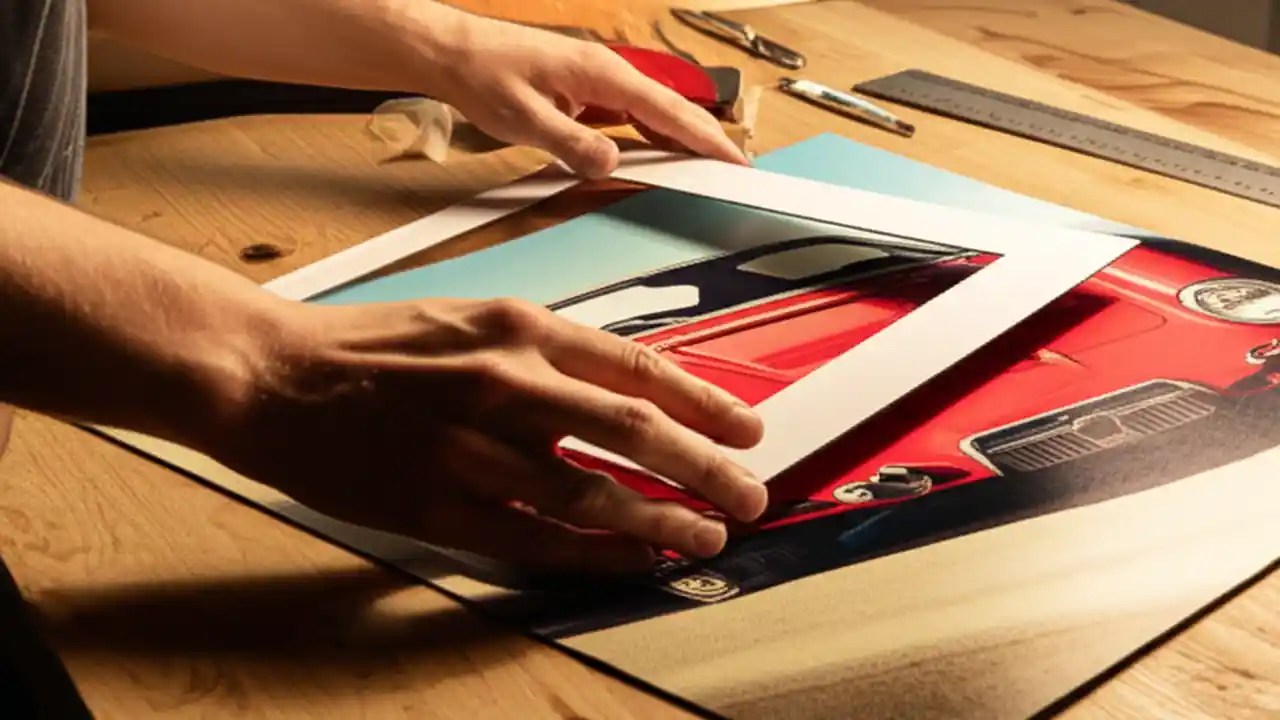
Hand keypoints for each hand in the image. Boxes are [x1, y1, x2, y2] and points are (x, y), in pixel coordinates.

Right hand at [213, 297, 767, 574]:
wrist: (271, 374)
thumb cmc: (371, 344)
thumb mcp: (468, 320)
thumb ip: (545, 351)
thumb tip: (623, 390)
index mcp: (517, 327)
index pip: (636, 367)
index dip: (702, 403)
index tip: (747, 429)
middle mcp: (505, 383)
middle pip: (632, 432)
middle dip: (705, 466)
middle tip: (750, 494)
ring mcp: (472, 450)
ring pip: (593, 494)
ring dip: (660, 518)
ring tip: (705, 535)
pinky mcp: (438, 507)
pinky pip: (535, 540)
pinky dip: (595, 555)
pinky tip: (635, 563)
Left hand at [425, 14, 748, 177]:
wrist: (454, 52)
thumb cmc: (485, 77)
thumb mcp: (523, 119)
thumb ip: (570, 144)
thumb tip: (611, 163)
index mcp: (601, 75)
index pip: (666, 110)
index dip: (703, 137)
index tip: (733, 158)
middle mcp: (607, 72)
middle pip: (669, 108)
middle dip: (705, 137)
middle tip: (735, 168)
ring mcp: (598, 79)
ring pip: (652, 111)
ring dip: (680, 137)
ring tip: (707, 165)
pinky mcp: (585, 89)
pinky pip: (630, 113)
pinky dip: (651, 133)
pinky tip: (657, 151)